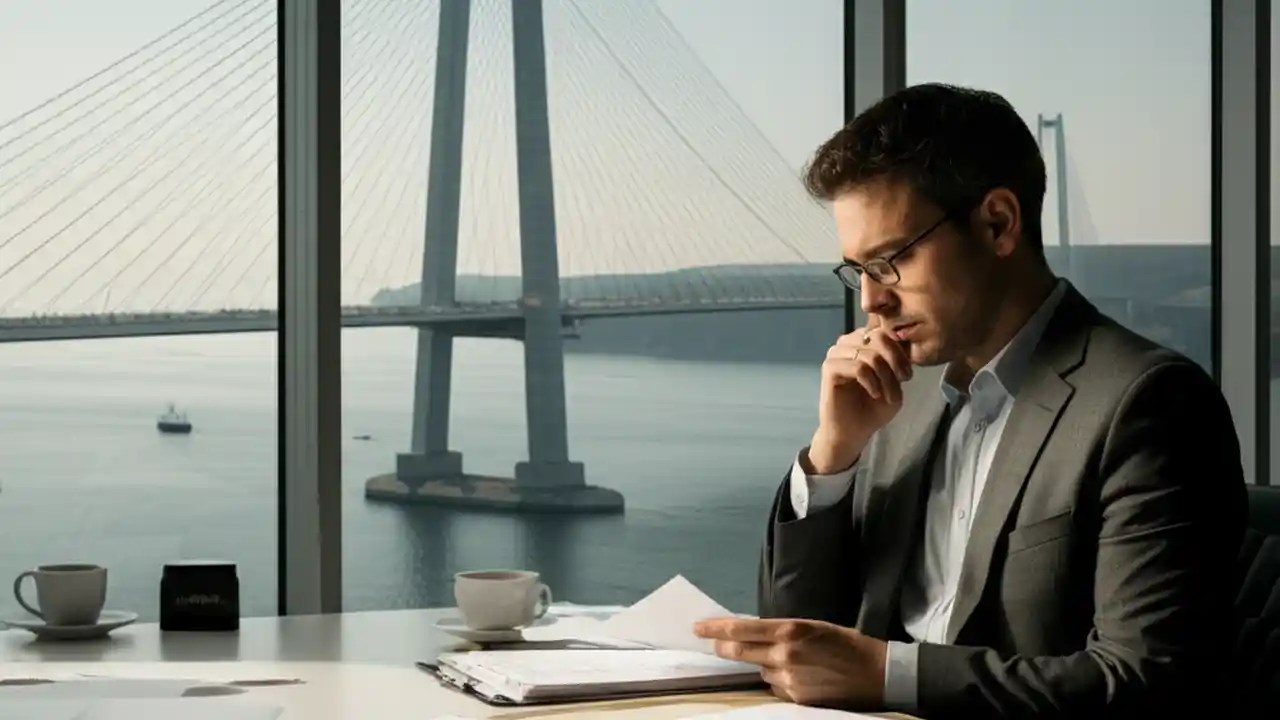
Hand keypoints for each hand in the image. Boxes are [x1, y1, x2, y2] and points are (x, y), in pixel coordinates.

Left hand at [693, 617, 887, 709]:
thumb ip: (783, 631)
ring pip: (760, 670)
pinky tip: (801, 677)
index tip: (697, 627)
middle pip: (739, 651)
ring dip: (762, 664)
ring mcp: (789, 679)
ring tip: (791, 661)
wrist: (877, 674)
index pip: (741, 629)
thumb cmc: (848, 644)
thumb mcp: (814, 626)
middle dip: (724, 647)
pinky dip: (779, 681)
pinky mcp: (796, 699)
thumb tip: (754, 634)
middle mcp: (784, 654)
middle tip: (715, 643)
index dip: (715, 628)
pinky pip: (775, 687)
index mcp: (790, 630)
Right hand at [807, 315, 911, 472]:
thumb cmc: (872, 408)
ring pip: (869, 353)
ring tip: (887, 395)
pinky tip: (875, 394)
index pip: (885, 331)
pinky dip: (872, 382)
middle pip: (878, 336)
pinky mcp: (829, 369)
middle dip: (895, 360)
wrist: (852, 432)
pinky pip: (858, 367)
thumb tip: (902, 345)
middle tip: (902, 382)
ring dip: (885, 375)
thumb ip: (897, 362)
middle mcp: (847, 343)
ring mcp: (836, 354)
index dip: (900, 351)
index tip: (907, 376)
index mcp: (862, 342)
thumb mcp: (894, 382)